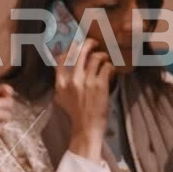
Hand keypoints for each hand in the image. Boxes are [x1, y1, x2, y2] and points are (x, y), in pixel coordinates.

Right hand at [53, 39, 113, 161]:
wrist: (85, 129)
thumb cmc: (75, 114)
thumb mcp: (61, 97)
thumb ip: (62, 81)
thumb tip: (63, 65)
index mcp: (60, 82)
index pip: (63, 57)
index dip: (71, 46)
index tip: (77, 43)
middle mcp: (72, 79)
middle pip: (79, 51)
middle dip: (89, 43)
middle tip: (95, 44)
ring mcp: (86, 82)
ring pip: (96, 57)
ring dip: (103, 56)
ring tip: (105, 59)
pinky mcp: (100, 86)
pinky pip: (107, 67)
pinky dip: (111, 67)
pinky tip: (111, 71)